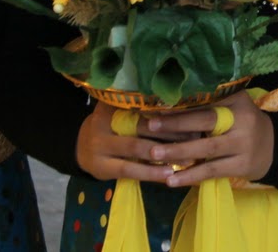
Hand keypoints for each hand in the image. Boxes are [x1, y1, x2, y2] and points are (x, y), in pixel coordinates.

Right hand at [75, 101, 201, 182]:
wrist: (80, 147)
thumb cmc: (113, 126)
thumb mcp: (121, 111)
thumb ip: (144, 107)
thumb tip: (184, 105)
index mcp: (112, 103)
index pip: (144, 105)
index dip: (168, 110)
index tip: (192, 114)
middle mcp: (103, 121)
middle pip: (142, 125)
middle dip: (171, 131)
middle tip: (196, 135)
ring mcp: (100, 145)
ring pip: (137, 148)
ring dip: (164, 154)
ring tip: (189, 158)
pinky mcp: (102, 168)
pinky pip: (131, 170)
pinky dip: (151, 173)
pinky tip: (169, 174)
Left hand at [144, 91, 275, 186]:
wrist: (274, 147)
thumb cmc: (243, 124)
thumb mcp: (234, 107)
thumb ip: (210, 105)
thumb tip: (168, 104)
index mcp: (236, 100)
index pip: (206, 100)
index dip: (181, 104)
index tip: (155, 106)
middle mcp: (242, 119)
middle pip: (206, 121)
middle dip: (176, 124)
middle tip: (150, 126)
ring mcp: (243, 144)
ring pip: (206, 148)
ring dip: (178, 152)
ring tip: (154, 155)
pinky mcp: (241, 165)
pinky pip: (212, 171)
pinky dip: (190, 176)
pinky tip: (171, 180)